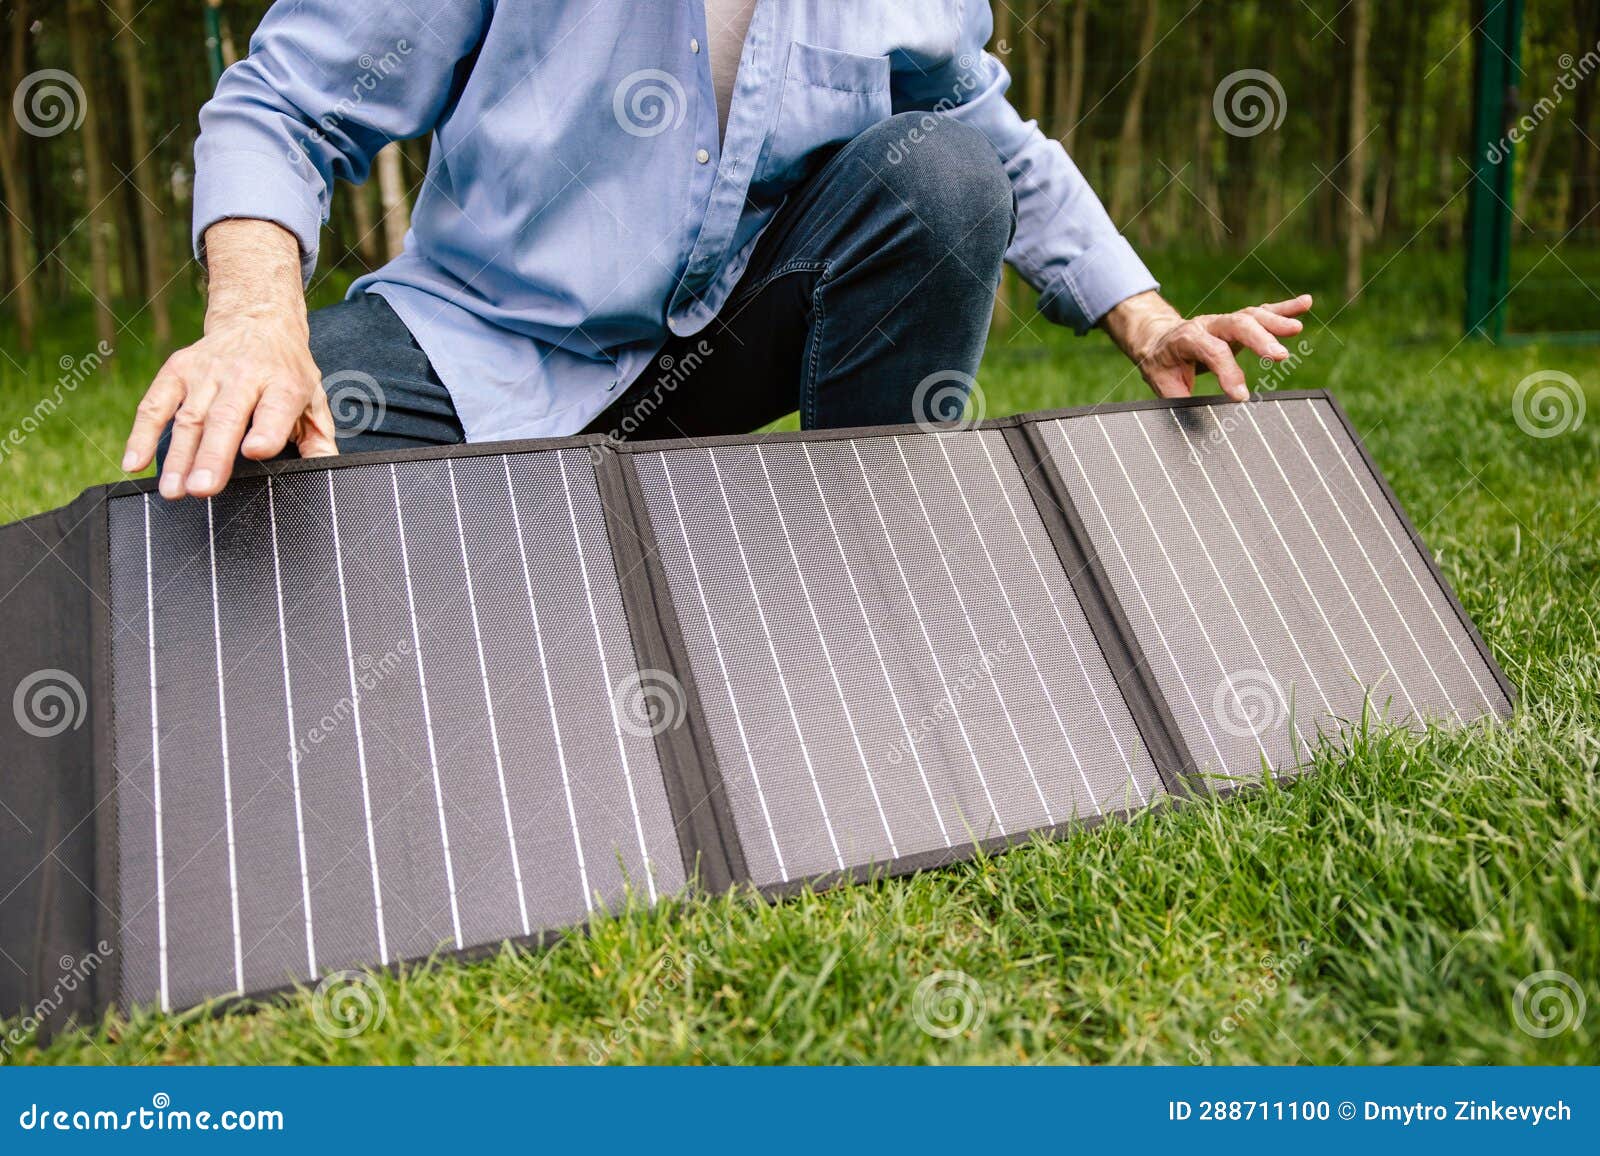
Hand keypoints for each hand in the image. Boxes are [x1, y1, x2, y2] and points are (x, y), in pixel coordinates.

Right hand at [121, 220, 337, 498]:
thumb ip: (320, 441)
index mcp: (284, 383)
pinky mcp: (176, 370)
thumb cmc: (287, 375)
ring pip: (189, 417)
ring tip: (173, 491)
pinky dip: (142, 433)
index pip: (276, 407)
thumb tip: (326, 473)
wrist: (258, 321)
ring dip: (179, 456)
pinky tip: (134, 462)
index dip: (267, 430)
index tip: (255, 452)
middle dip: (213, 454)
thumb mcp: (313, 401)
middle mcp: (244, 374)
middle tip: (203, 489)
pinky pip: (155, 404)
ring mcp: (206, 371)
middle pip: (226, 417)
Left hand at [1100, 291, 1313, 401]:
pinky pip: (1263, 312)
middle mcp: (1207, 324)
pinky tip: (1306, 304)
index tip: (1242, 396)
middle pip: (1235, 324)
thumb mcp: (1161, 384)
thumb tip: (1195, 424)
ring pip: (1252, 315)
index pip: (1211, 351)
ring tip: (1296, 330)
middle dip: (1258, 338)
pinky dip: (1285, 308)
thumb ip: (1178, 399)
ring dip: (1275, 322)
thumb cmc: (1161, 364)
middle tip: (1280, 356)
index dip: (1228, 372)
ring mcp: (1224, 321)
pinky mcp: (1238, 321)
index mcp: (1185, 339)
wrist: (1156, 340)